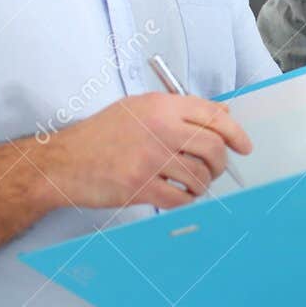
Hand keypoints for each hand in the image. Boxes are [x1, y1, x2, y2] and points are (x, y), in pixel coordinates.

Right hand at [38, 93, 251, 209]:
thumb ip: (180, 109)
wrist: (62, 161)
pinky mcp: (139, 187)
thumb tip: (223, 114)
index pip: (213, 115)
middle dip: (220, 163)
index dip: (235, 132)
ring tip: (193, 184)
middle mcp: (159, 129)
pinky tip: (180, 195)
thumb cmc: (100, 135)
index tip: (243, 146)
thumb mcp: (139, 108)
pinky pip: (180, 198)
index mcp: (160, 105)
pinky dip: (186, 200)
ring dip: (203, 184)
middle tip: (215, 170)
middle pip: (212, 147)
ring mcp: (149, 159)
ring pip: (199, 175)